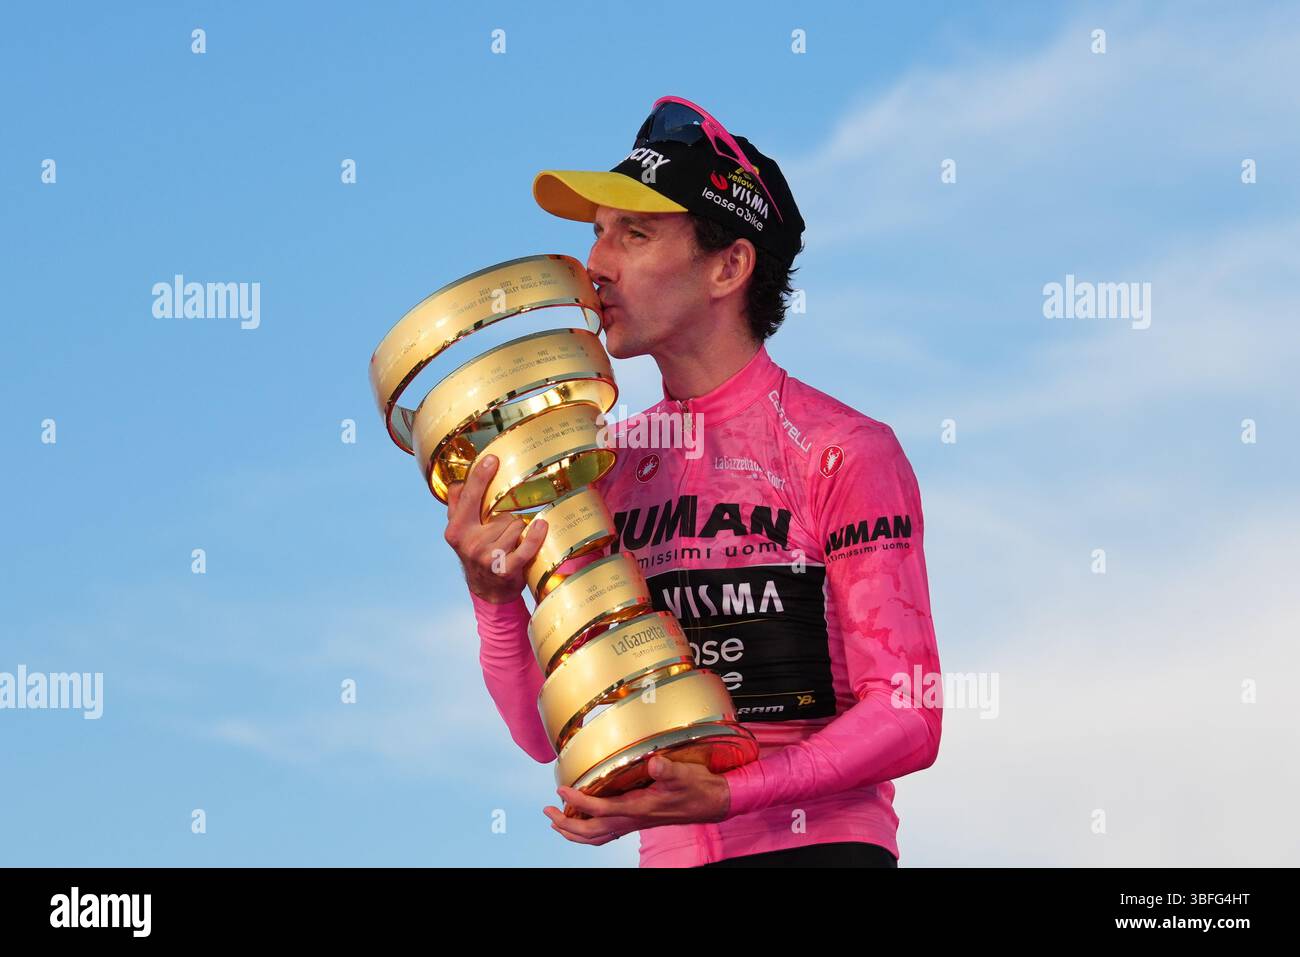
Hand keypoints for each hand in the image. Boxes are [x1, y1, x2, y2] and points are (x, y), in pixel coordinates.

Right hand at [443, 454, 547, 603]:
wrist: (486, 590)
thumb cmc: (476, 552)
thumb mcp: (460, 531)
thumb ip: (457, 506)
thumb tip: (457, 480)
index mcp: (456, 529)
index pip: (468, 498)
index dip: (480, 477)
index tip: (492, 459)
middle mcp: (469, 543)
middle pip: (499, 511)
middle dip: (505, 515)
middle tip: (502, 527)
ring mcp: (487, 557)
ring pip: (515, 524)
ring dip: (519, 529)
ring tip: (512, 542)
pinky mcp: (505, 569)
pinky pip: (525, 546)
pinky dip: (535, 536)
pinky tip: (541, 526)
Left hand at [542, 755, 730, 845]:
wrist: (713, 802)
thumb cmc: (698, 787)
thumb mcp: (684, 774)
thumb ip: (667, 770)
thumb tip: (654, 763)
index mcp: (639, 808)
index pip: (601, 809)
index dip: (578, 800)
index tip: (561, 789)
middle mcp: (633, 819)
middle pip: (591, 831)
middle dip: (566, 824)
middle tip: (547, 811)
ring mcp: (635, 823)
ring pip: (597, 837)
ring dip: (574, 832)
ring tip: (556, 822)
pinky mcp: (638, 821)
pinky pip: (607, 834)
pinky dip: (590, 833)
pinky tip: (585, 823)